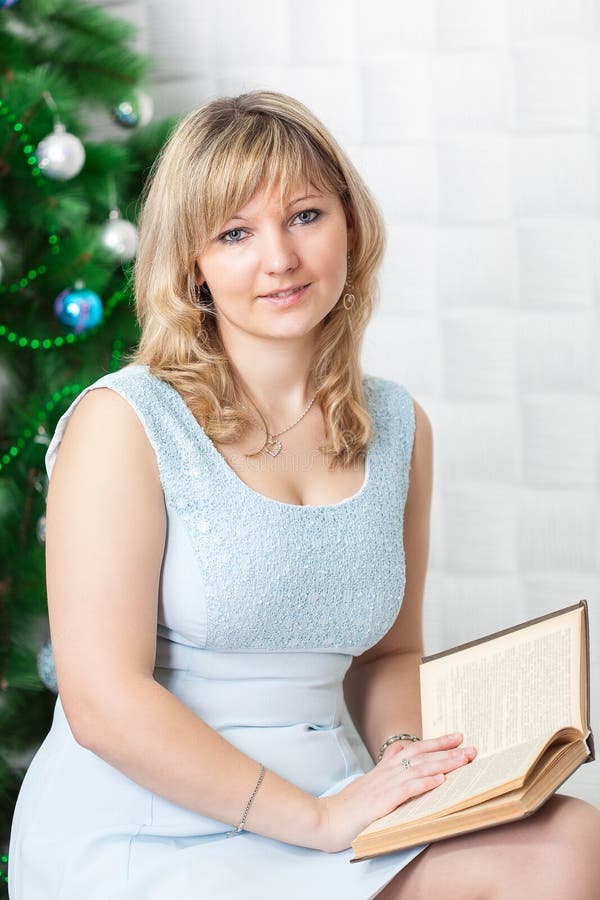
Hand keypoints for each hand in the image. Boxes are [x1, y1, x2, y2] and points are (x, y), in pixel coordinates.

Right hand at [315, 732, 476, 852]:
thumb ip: (386, 769)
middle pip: (421, 756)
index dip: (437, 743)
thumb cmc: (349, 806)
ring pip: (419, 769)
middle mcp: (387, 773)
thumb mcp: (370, 783)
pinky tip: (441, 780)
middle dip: (448, 751)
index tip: (457, 737)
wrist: (326, 818)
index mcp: (385, 769)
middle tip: (472, 747)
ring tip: (464, 760)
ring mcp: (384, 786)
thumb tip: (402, 755)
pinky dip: (425, 783)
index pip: (415, 749)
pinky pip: (407, 790)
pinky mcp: (381, 802)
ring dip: (444, 763)